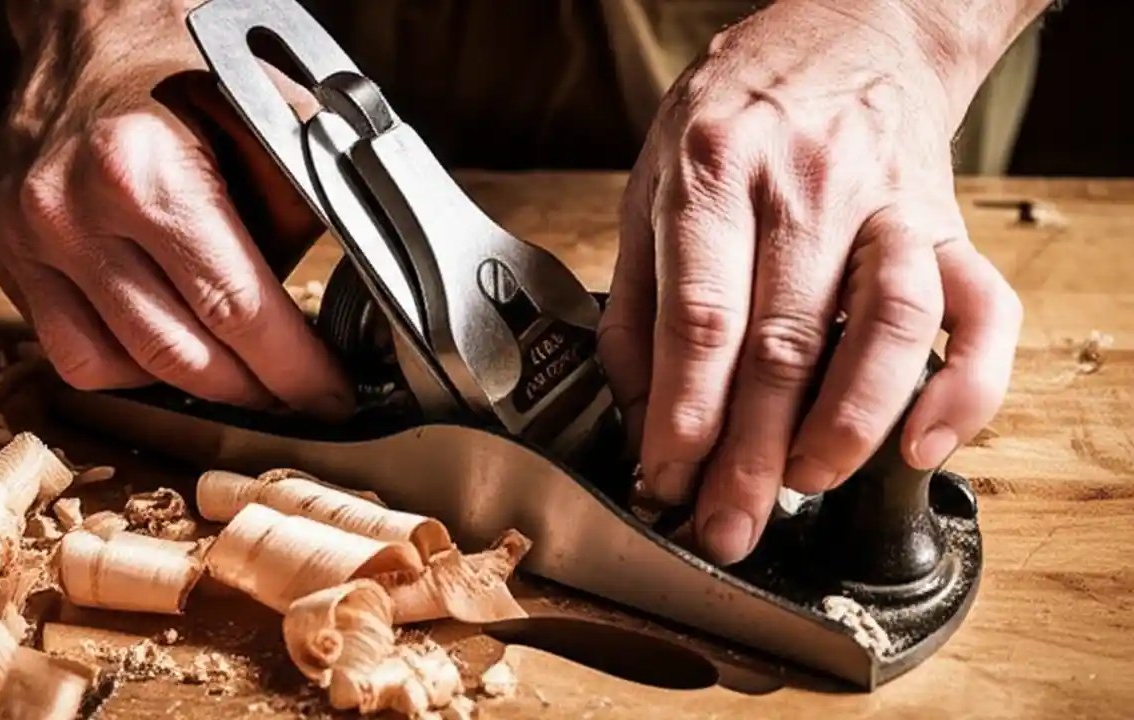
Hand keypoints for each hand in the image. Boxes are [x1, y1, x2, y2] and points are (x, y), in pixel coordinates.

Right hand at [0, 0, 353, 417]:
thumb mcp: (280, 123)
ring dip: (193, 386)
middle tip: (296, 394)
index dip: (293, 369)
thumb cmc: (194, 71)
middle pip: (179, 354)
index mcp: (143, 169)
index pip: (235, 308)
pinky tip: (174, 344)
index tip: (332, 396)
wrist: (95, 26)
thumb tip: (366, 306)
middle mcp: (68, 208)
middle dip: (253, 390)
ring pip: (119, 369)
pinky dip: (131, 366)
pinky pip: (70, 350)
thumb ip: (320, 211)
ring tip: (240, 371)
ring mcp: (22, 234)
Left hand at [598, 0, 1022, 563]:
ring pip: (890, 325)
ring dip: (849, 424)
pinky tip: (922, 442)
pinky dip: (965, 385)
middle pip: (784, 342)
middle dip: (752, 455)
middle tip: (727, 528)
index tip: (666, 481)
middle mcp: (807, 188)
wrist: (852, 34)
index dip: (683, 416)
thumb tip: (637, 412)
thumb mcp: (653, 182)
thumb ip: (638, 301)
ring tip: (808, 484)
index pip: (702, 317)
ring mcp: (888, 205)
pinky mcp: (948, 225)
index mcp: (716, 174)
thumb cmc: (737, 116)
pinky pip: (979, 310)